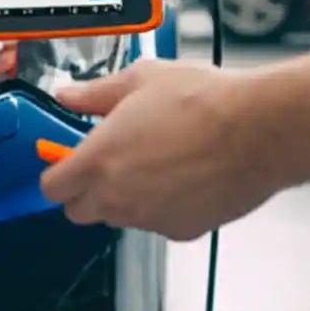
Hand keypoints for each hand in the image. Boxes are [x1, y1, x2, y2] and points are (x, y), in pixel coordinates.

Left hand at [40, 59, 291, 240]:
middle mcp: (117, 197)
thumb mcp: (139, 80)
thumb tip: (69, 95)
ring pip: (120, 216)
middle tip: (110, 161)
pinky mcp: (180, 230)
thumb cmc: (204, 102)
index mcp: (98, 160)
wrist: (257, 130)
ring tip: (158, 159)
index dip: (58, 172)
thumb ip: (94, 94)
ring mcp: (148, 218)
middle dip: (87, 190)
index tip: (67, 161)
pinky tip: (184, 175)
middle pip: (79, 211)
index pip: (51, 187)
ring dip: (127, 196)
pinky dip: (163, 205)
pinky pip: (157, 222)